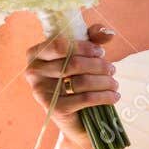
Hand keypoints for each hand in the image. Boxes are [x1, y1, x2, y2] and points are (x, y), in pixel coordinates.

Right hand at [24, 23, 119, 148]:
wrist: (74, 115)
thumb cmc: (76, 77)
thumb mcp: (82, 52)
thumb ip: (93, 37)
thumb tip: (108, 33)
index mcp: (36, 54)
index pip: (60, 44)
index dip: (84, 47)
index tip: (100, 52)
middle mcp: (33, 72)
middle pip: (74, 64)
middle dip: (99, 66)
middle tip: (112, 70)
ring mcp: (42, 92)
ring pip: (82, 81)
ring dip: (105, 82)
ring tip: (115, 84)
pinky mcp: (55, 109)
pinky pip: (85, 98)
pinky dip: (104, 96)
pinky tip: (114, 96)